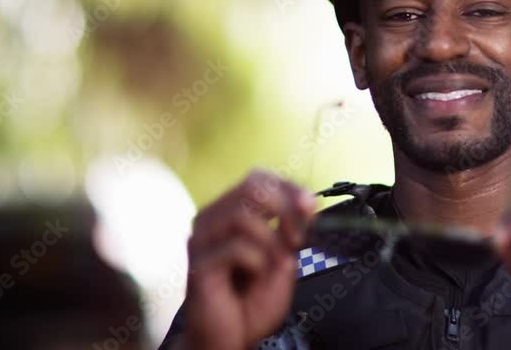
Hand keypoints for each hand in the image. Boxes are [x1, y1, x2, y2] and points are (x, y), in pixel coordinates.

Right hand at [182, 169, 315, 349]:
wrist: (230, 339)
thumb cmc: (252, 300)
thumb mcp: (282, 258)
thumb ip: (290, 229)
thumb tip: (306, 201)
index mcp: (229, 212)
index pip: (259, 178)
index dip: (290, 188)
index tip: (311, 208)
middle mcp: (211, 220)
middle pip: (251, 187)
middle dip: (285, 210)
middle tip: (297, 239)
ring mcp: (201, 241)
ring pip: (242, 215)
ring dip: (271, 240)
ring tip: (275, 263)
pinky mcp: (198, 266)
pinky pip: (235, 248)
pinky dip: (257, 261)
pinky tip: (255, 276)